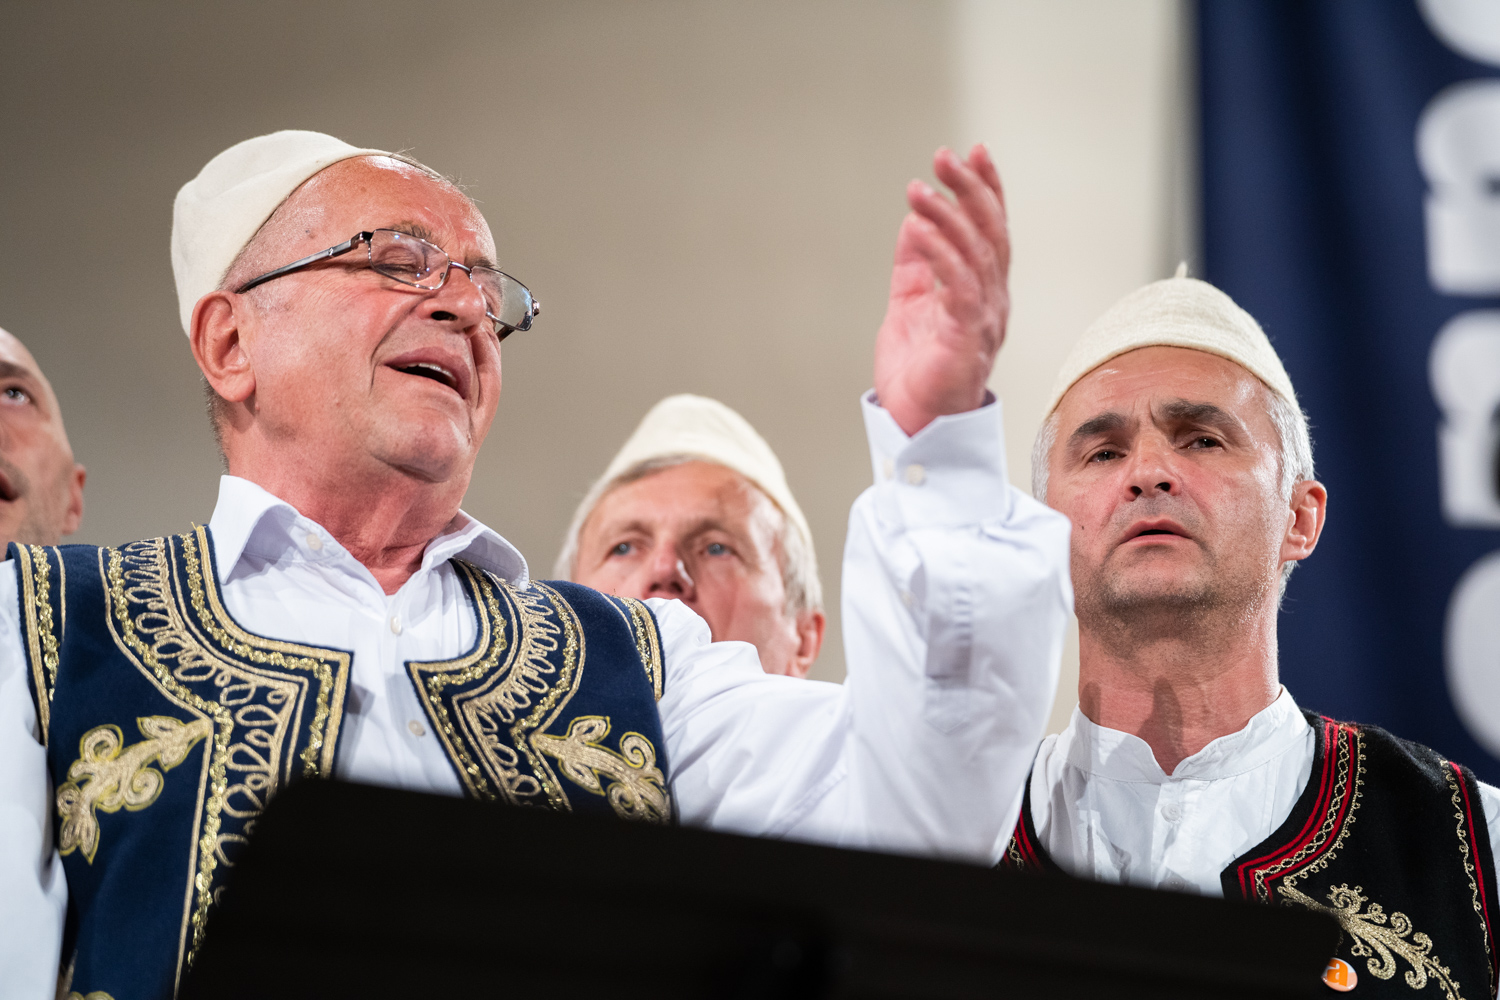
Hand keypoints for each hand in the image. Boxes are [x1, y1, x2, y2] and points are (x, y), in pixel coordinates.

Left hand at [873, 145, 1009, 435]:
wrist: (916, 424)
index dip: (987, 190)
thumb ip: (916, 266)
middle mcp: (992, 301)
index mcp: (983, 291)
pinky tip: (919, 229)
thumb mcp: (910, 306)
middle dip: (971, 190)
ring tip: (919, 189)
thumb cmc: (918, 372)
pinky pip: (958, 286)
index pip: (992, 231)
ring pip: (975, 255)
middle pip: (990, 233)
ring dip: (947, 216)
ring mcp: (983, 319)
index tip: (975, 152)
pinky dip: (939, 254)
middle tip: (945, 157)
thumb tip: (914, 221)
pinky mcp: (966, 338)